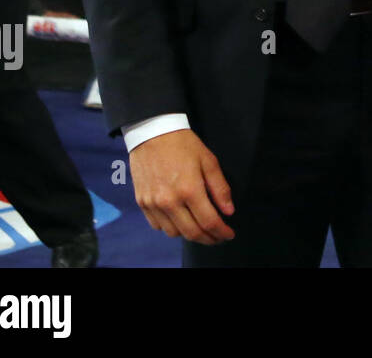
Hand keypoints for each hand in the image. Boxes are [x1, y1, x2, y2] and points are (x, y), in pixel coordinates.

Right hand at [130, 129, 235, 244]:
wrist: (152, 133)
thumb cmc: (184, 144)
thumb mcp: (209, 161)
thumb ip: (220, 188)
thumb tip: (229, 211)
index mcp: (189, 189)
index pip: (209, 222)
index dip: (222, 232)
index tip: (229, 234)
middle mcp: (169, 201)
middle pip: (192, 232)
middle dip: (209, 239)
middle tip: (218, 237)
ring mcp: (153, 204)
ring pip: (174, 233)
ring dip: (190, 235)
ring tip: (201, 228)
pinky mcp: (142, 202)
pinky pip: (158, 226)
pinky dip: (172, 228)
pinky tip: (181, 221)